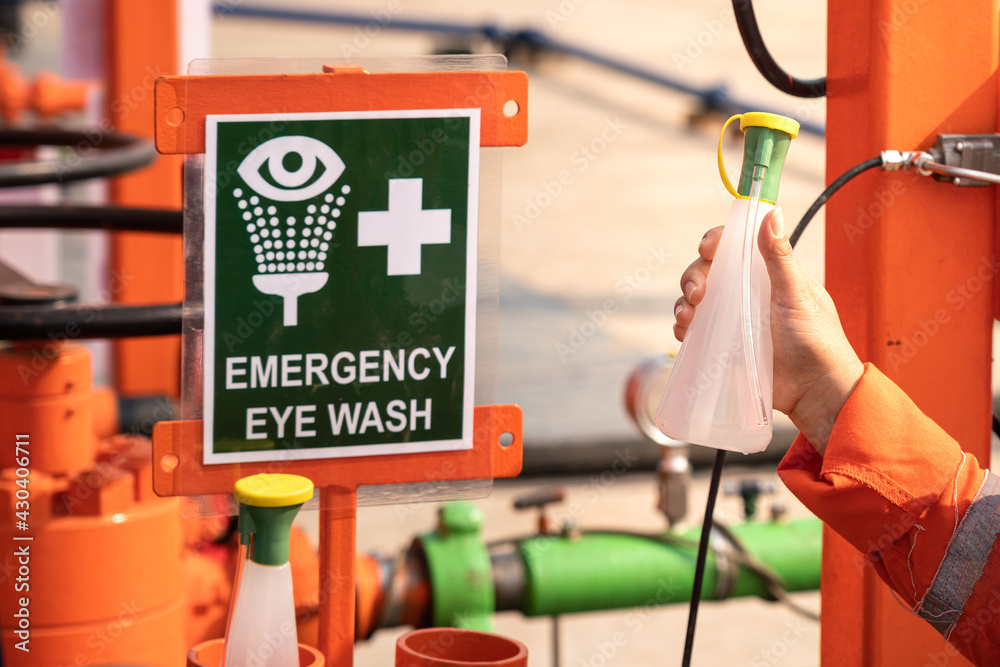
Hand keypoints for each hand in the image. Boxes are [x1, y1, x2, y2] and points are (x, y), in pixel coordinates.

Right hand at [674, 207, 862, 454]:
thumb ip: (780, 257)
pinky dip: (684, 326)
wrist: (814, 390)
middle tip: (698, 293)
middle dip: (694, 276)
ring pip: (695, 299)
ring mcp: (733, 318)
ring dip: (684, 302)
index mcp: (766, 274)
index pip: (734, 246)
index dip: (716, 241)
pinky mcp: (723, 343)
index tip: (708, 247)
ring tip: (687, 317)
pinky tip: (684, 331)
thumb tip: (771, 213)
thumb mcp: (797, 294)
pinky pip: (695, 329)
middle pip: (707, 271)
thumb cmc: (816, 340)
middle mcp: (746, 292)